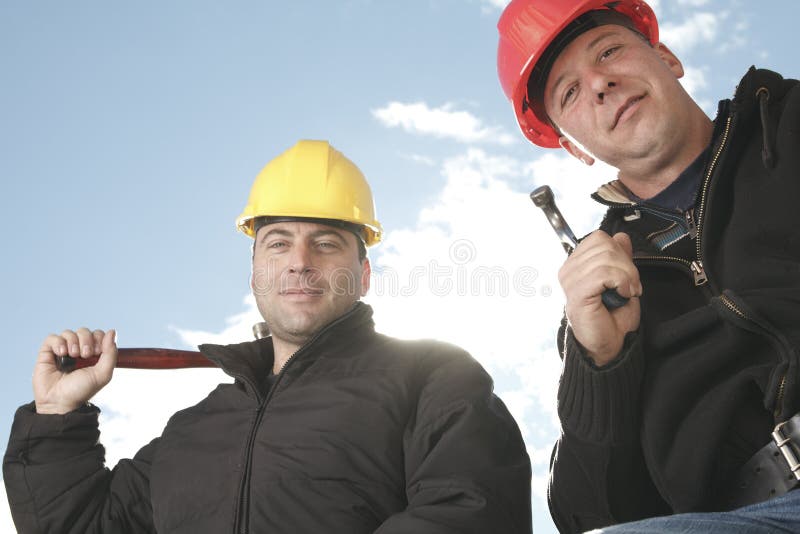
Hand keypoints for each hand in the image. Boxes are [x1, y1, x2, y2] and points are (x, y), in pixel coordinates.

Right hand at [33, 328, 117, 413]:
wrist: (60, 402)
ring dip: (73, 341)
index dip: (99, 338)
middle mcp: (77, 351)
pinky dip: (59, 342)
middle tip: (85, 355)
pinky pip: (52, 337)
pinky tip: (62, 353)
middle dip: (86, 340)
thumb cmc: (81, 391)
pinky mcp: (47, 354)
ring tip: (73, 356)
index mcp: (92, 354)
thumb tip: (112, 331)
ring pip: (68, 332)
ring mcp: (62, 351)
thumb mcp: (102, 374)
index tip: (97, 352)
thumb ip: (110, 353)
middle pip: (84, 331)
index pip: (97, 334)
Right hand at [558, 232, 641, 365]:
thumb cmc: (613, 317)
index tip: (627, 275)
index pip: (599, 238)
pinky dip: (621, 282)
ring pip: (607, 257)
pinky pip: (604, 273)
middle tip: (631, 286)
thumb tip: (621, 235)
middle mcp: (568, 270)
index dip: (619, 252)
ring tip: (627, 292)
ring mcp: (570, 281)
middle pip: (605, 244)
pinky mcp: (577, 293)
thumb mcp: (622, 279)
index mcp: (576, 264)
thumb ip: (620, 257)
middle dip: (627, 264)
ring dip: (627, 276)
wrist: (610, 344)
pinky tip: (622, 295)